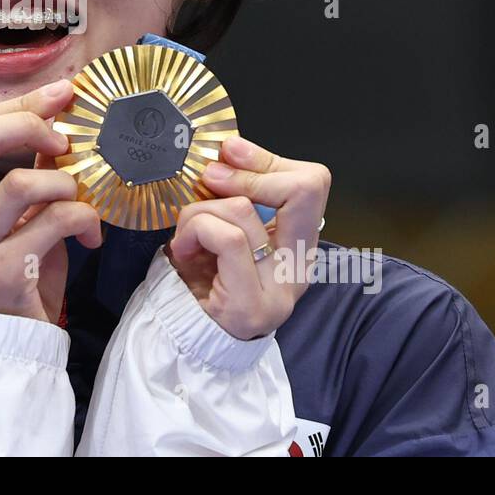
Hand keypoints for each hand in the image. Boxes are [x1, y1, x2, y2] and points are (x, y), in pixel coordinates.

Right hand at [0, 79, 103, 322]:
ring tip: (79, 200)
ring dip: (64, 184)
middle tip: (64, 137)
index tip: (60, 96)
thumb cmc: (17, 278)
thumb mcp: (16, 220)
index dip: (16, 105)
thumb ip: (28, 174)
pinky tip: (91, 233)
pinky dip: (83, 218)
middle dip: (27, 123)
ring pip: (20, 184)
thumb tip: (59, 119)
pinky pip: (52, 223)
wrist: (9, 347)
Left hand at [165, 135, 330, 339]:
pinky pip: (228, 238)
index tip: (230, 153)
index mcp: (298, 244)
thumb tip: (230, 150)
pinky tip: (183, 249)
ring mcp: (280, 288)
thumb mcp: (222, 230)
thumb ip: (234, 196)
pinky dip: (197, 230)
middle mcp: (300, 266)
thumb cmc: (200, 282)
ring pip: (244, 210)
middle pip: (305, 188)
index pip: (312, 184)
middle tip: (209, 178)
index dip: (268, 160)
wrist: (184, 344)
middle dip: (248, 172)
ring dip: (200, 210)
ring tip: (185, 235)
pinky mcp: (252, 304)